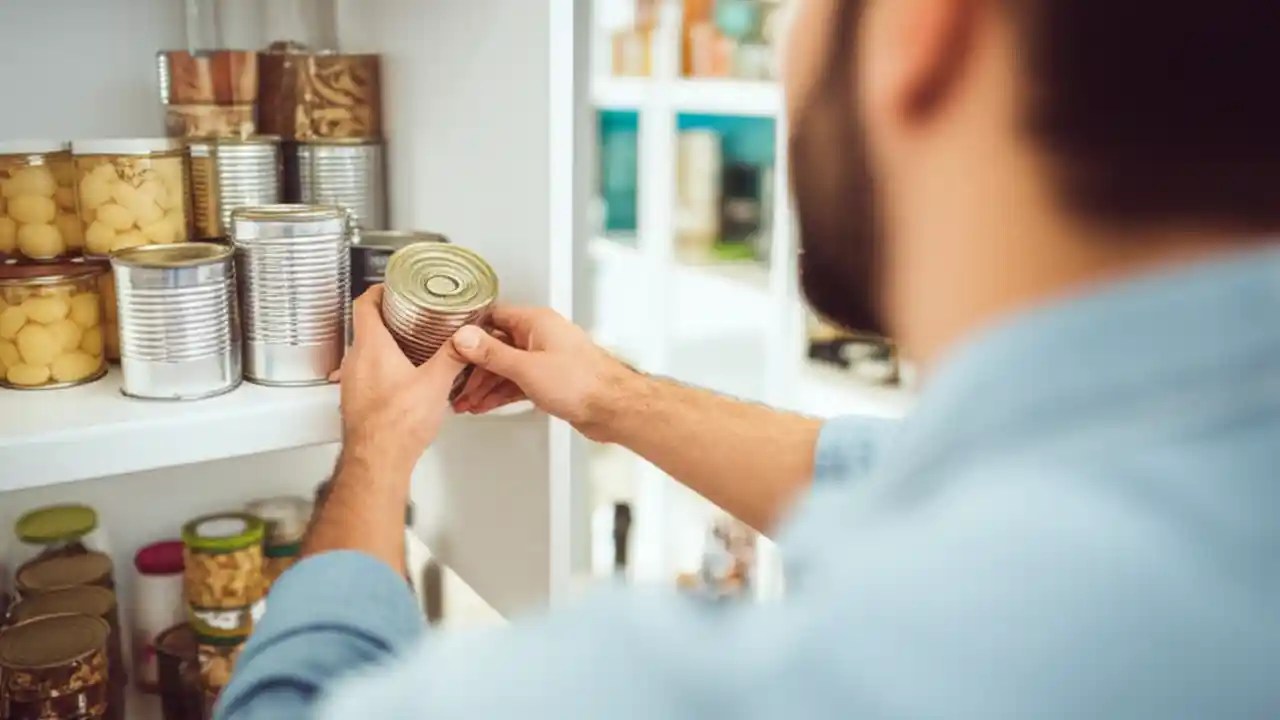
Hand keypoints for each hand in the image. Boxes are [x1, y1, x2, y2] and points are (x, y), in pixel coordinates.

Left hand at [336, 285, 467, 474]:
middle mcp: (355, 361)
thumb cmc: (396, 426)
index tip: (393, 286)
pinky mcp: (357, 400)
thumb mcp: (436, 384)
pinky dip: (383, 367)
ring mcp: (353, 382)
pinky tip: (404, 378)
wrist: (378, 461)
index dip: (379, 290)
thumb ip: (454, 356)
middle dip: (389, 317)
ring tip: (412, 343)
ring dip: (386, 344)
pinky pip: (367, 373)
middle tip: (411, 313)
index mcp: (371, 348)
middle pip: (366, 326)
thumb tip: (466, 338)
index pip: (364, 303)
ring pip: (366, 351)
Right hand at [448, 306, 636, 440]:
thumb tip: (464, 337)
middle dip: (474, 369)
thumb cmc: (582, 383)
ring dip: (484, 385)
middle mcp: (540, 336)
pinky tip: (485, 405)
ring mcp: (545, 358)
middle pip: (495, 346)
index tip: (450, 349)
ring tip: (465, 402)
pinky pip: (517, 382)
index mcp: (535, 322)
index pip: (492, 318)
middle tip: (456, 386)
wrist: (614, 408)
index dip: (469, 334)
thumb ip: (492, 353)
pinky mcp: (549, 380)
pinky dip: (501, 393)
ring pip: (505, 367)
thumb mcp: (526, 368)